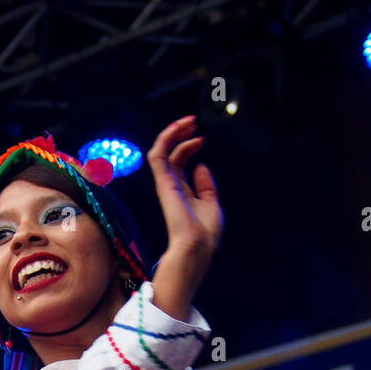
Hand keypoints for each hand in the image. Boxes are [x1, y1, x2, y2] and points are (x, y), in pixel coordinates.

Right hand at [146, 115, 222, 318]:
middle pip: (170, 154)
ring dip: (172, 132)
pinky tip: (179, 130)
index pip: (180, 163)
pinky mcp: (163, 183)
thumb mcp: (212, 205)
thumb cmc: (205, 234)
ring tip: (187, 122)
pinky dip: (166, 139)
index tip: (202, 139)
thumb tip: (201, 166)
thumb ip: (206, 186)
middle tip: (192, 123)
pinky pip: (158, 155)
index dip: (189, 147)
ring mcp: (165, 184)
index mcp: (182, 192)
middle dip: (180, 135)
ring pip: (161, 150)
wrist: (196, 248)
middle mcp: (171, 186)